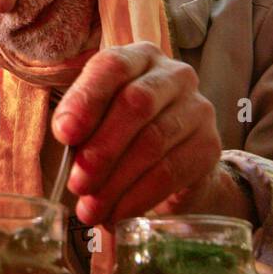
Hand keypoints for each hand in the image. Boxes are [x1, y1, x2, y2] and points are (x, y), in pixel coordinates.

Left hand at [52, 42, 236, 225]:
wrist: (172, 164)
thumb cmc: (121, 134)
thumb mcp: (95, 121)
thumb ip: (79, 124)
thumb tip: (65, 135)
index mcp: (138, 58)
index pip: (113, 66)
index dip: (86, 99)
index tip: (64, 134)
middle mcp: (173, 76)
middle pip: (136, 104)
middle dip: (101, 148)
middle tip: (77, 184)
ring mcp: (197, 109)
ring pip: (153, 142)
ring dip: (116, 181)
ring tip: (91, 209)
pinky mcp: (209, 146)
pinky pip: (171, 172)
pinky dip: (138, 197)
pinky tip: (117, 215)